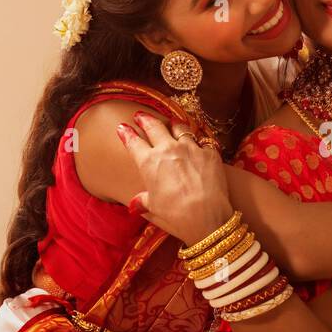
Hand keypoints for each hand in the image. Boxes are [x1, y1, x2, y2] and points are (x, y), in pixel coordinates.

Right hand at [117, 112, 233, 244]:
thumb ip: (144, 201)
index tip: (122, 127)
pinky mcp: (209, 152)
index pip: (133, 142)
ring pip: (179, 128)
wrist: (206, 215)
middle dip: (145, 119)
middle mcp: (168, 149)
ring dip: (173, 124)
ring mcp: (190, 148)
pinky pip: (202, 141)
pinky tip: (198, 142)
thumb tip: (136, 204)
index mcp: (149, 162)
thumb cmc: (175, 214)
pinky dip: (197, 141)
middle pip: (154, 126)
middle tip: (141, 116)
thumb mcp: (154, 208)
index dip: (126, 133)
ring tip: (171, 123)